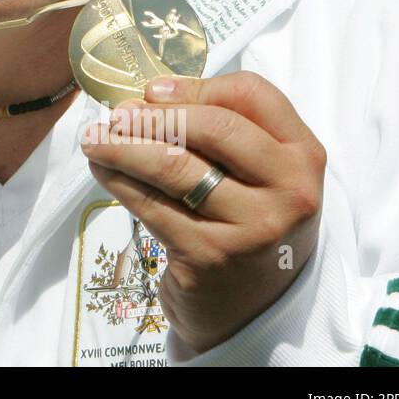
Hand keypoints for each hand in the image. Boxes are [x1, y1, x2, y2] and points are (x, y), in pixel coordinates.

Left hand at [80, 70, 326, 353]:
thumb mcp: (261, 177)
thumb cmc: (248, 226)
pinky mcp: (211, 255)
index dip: (196, 86)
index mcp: (304, 157)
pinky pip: (151, 204)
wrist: (252, 311)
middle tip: (116, 115)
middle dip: (154, 115)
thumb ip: (224, 134)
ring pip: (173, 165)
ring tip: (94, 139)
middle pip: (212, 127)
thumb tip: (146, 99)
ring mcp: (253, 227)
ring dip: (122, 146)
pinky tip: (101, 168)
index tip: (152, 91)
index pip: (252, 96)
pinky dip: (118, 180)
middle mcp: (289, 191)